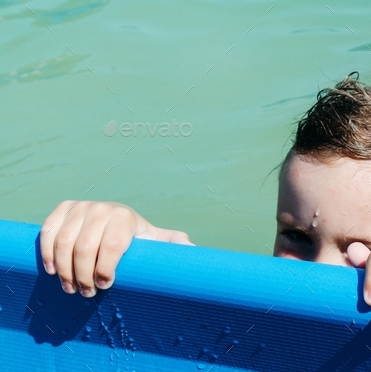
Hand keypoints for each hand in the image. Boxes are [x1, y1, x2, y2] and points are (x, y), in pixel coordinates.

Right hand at [40, 200, 191, 297]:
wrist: (116, 221)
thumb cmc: (137, 239)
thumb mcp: (156, 241)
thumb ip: (173, 245)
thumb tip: (192, 250)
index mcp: (124, 217)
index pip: (111, 245)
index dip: (105, 269)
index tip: (105, 286)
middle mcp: (102, 208)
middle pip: (84, 247)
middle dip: (84, 275)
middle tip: (87, 293)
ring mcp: (80, 207)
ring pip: (64, 242)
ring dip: (64, 270)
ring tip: (71, 288)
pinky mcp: (63, 209)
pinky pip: (48, 231)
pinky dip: (47, 252)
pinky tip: (52, 271)